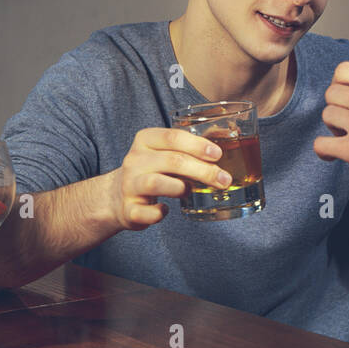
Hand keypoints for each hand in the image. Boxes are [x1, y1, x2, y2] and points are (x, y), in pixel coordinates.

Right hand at [107, 127, 231, 229]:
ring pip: (156, 183)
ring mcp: (129, 185)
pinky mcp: (128, 209)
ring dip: (181, 188)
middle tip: (224, 179)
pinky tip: (167, 210)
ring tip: (192, 191)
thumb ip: (191, 145)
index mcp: (145, 140)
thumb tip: (230, 135)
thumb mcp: (165, 151)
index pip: (172, 137)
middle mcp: (134, 160)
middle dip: (203, 170)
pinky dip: (159, 213)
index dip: (197, 145)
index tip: (218, 154)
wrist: (118, 196)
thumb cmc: (154, 170)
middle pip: (172, 161)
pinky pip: (146, 212)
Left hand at [314, 62, 348, 184]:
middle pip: (332, 93)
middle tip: (347, 115)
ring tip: (344, 133)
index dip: (341, 80)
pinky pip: (322, 145)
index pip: (343, 70)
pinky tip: (330, 153)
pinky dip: (323, 150)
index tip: (345, 89)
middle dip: (338, 104)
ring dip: (333, 125)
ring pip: (327, 116)